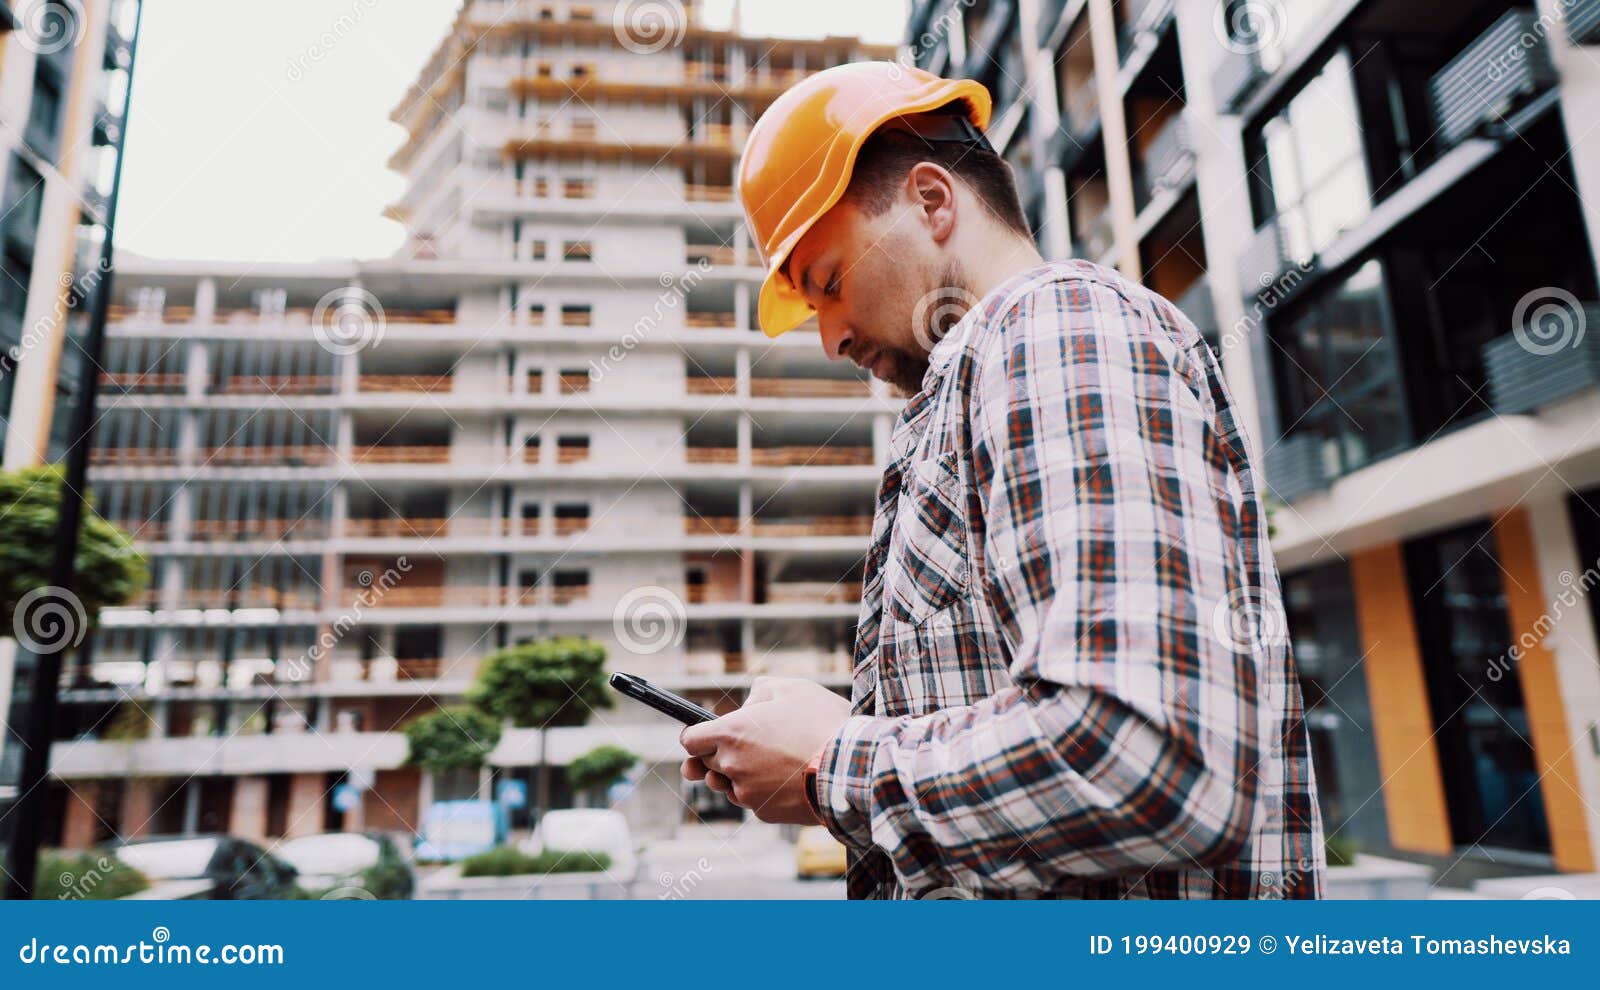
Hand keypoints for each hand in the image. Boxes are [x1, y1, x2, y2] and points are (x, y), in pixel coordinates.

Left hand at [680, 676, 851, 824]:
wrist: (851, 769)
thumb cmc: (824, 725)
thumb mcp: (794, 690)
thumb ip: (763, 690)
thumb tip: (751, 701)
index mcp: (732, 732)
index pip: (690, 740)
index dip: (697, 735)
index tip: (706, 734)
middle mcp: (732, 765)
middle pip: (709, 762)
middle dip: (722, 753)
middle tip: (751, 744)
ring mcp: (747, 793)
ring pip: (730, 785)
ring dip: (740, 774)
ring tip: (771, 761)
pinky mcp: (764, 813)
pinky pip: (753, 801)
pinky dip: (763, 792)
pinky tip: (787, 779)